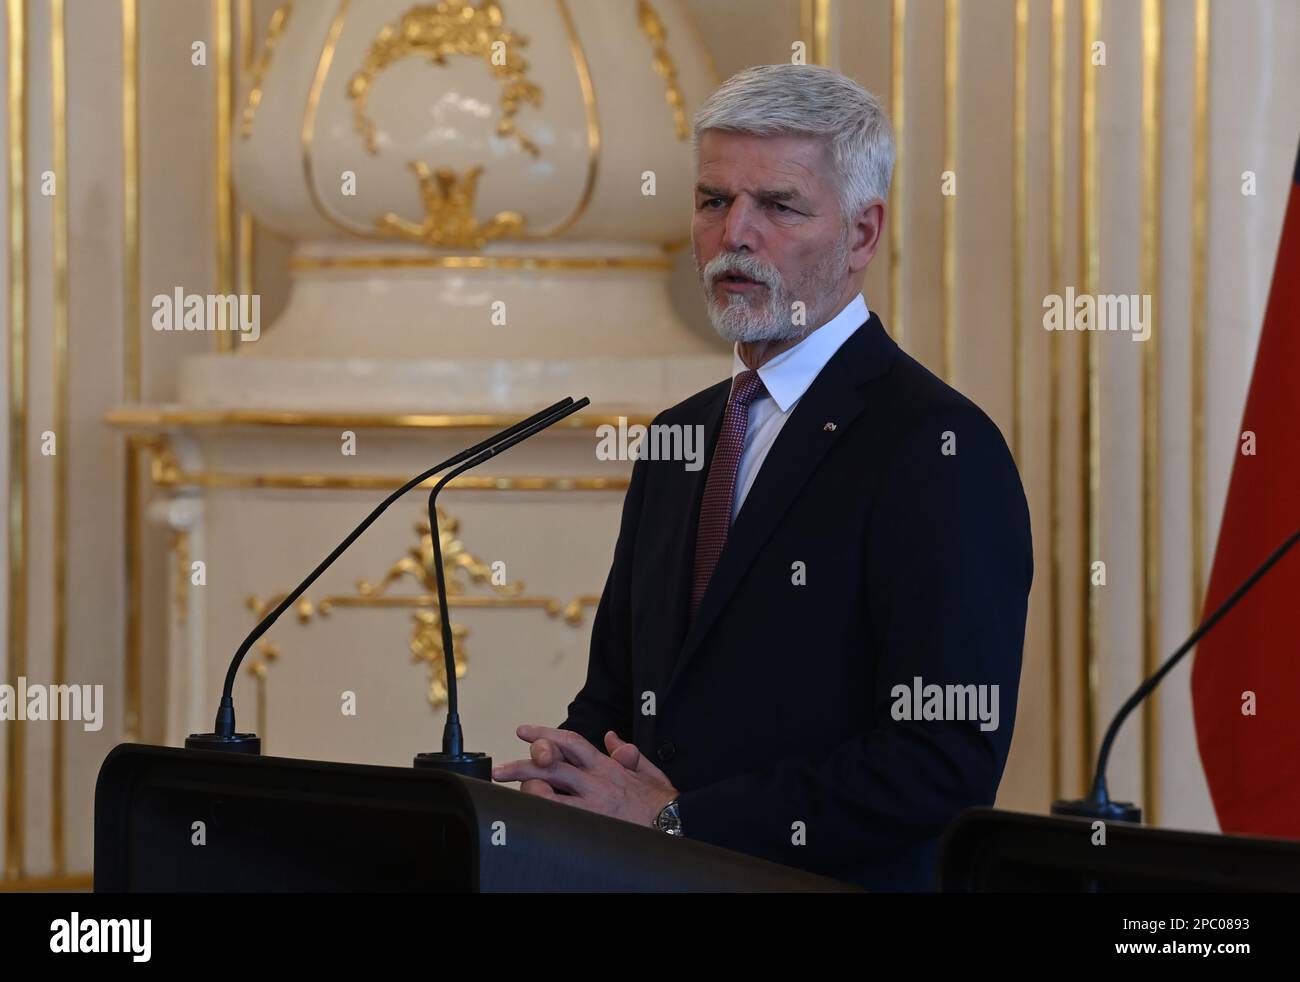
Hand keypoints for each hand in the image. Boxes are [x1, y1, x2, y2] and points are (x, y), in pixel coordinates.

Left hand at [492, 725, 678, 826]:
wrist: (677, 823)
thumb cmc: (663, 802)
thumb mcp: (647, 771)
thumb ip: (627, 753)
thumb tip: (612, 737)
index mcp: (608, 766)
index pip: (571, 742)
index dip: (545, 734)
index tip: (524, 732)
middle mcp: (597, 781)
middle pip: (552, 764)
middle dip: (522, 764)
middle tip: (500, 769)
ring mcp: (593, 803)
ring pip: (551, 790)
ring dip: (529, 788)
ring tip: (514, 790)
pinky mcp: (593, 823)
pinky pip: (561, 815)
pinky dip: (544, 809)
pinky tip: (532, 808)